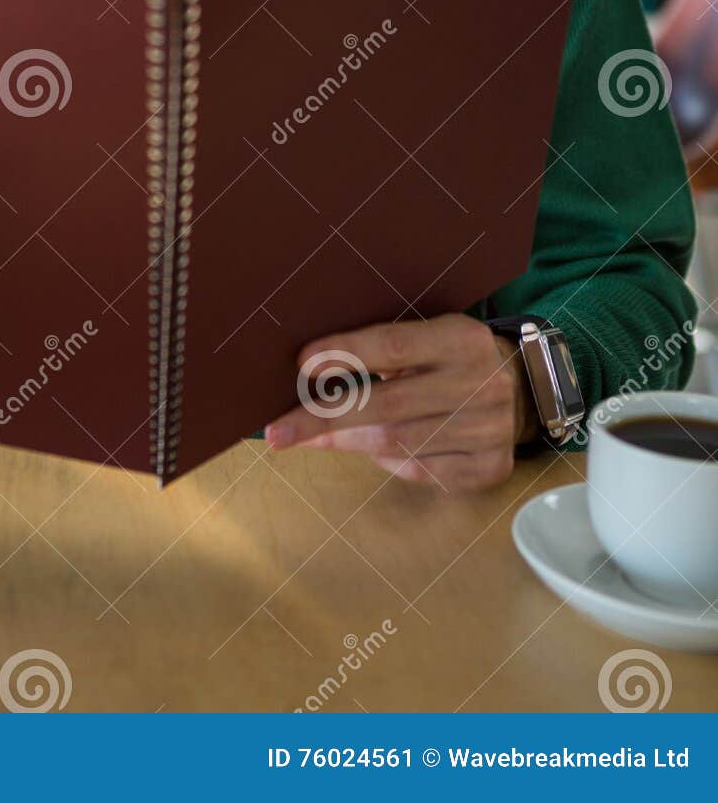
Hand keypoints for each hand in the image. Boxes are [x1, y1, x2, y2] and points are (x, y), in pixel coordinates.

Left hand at [263, 313, 538, 492]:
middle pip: (389, 407)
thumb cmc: (453, 356)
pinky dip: (388, 460)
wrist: (525, 387)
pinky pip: (420, 470)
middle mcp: (480, 384)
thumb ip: (386, 349)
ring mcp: (488, 430)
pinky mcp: (489, 467)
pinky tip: (372, 447)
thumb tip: (311, 368)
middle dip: (325, 419)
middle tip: (278, 431)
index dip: (345, 353)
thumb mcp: (431, 335)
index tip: (302, 364)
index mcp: (461, 339)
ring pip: (399, 444)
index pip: (394, 346)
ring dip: (348, 441)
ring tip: (313, 436)